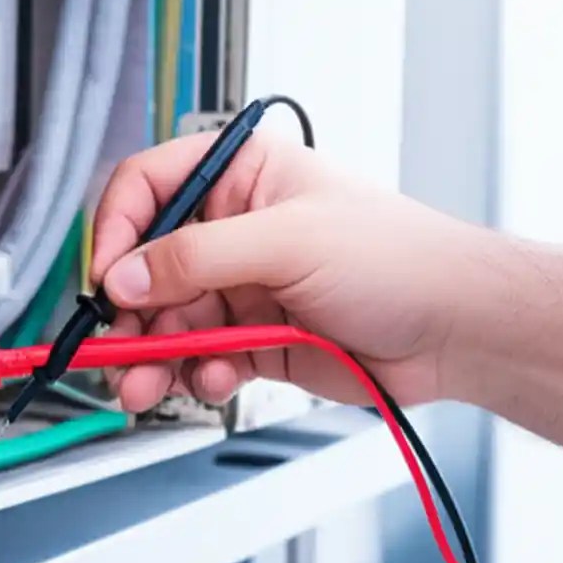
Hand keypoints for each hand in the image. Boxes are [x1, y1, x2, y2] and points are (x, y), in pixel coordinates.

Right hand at [92, 130, 501, 410]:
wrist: (457, 331)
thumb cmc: (401, 259)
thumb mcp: (287, 243)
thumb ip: (195, 259)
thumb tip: (124, 277)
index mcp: (242, 176)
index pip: (148, 189)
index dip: (117, 233)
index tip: (105, 279)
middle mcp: (234, 229)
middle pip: (147, 267)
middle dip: (129, 313)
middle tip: (114, 350)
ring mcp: (242, 286)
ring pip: (166, 321)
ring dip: (151, 356)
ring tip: (144, 386)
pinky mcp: (253, 338)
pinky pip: (198, 357)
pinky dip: (195, 374)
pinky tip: (214, 379)